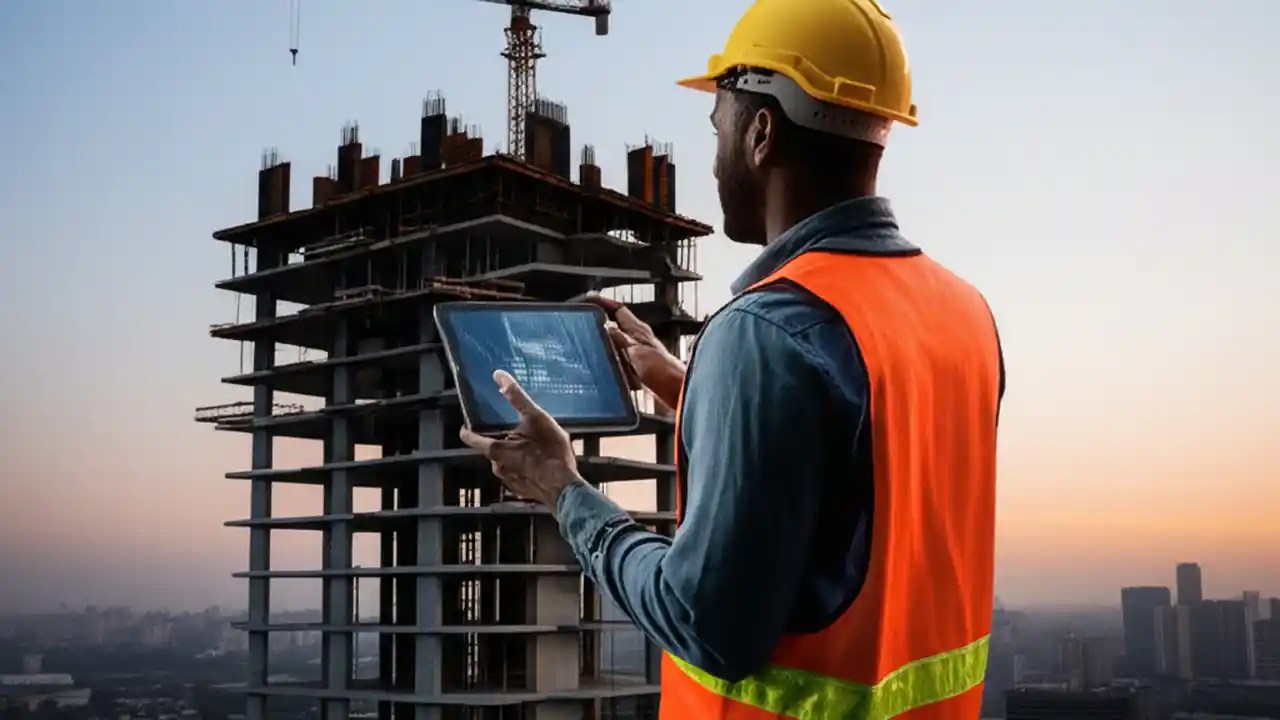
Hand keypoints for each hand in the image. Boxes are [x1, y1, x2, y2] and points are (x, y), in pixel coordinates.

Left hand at [458, 370, 584, 509]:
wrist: (565, 487)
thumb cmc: (550, 451)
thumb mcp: (536, 418)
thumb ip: (516, 397)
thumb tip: (499, 376)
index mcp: (496, 449)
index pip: (470, 437)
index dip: (468, 429)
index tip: (468, 424)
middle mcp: (497, 467)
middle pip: (494, 448)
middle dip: (506, 440)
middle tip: (524, 433)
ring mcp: (509, 481)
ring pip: (507, 462)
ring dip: (517, 455)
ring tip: (538, 448)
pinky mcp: (521, 490)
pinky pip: (519, 474)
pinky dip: (526, 468)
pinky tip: (543, 463)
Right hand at [582, 294, 685, 408]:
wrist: (675, 391)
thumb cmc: (661, 369)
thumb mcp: (636, 351)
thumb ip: (619, 338)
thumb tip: (606, 326)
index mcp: (638, 330)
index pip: (618, 309)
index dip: (604, 302)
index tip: (589, 298)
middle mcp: (638, 338)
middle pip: (616, 324)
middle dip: (601, 321)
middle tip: (584, 320)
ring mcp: (639, 353)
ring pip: (617, 342)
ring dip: (604, 341)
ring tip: (588, 343)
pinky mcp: (639, 368)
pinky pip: (620, 359)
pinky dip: (610, 360)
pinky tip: (603, 366)